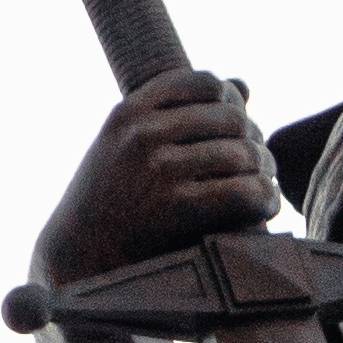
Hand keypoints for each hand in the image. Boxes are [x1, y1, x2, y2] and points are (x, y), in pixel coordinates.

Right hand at [31, 67, 280, 290]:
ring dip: (263, 171)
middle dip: (253, 139)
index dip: (232, 102)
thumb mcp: (128, 143)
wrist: (77, 259)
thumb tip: (243, 85)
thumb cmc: (110, 200)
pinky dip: (265, 199)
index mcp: (130, 112)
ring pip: (243, 154)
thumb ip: (181, 111)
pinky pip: (244, 192)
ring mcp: (159, 170)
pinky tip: (265, 208)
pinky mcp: (177, 208)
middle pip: (232, 119)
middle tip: (259, 162)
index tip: (234, 129)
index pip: (206, 83)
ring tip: (262, 185)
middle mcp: (143, 135)